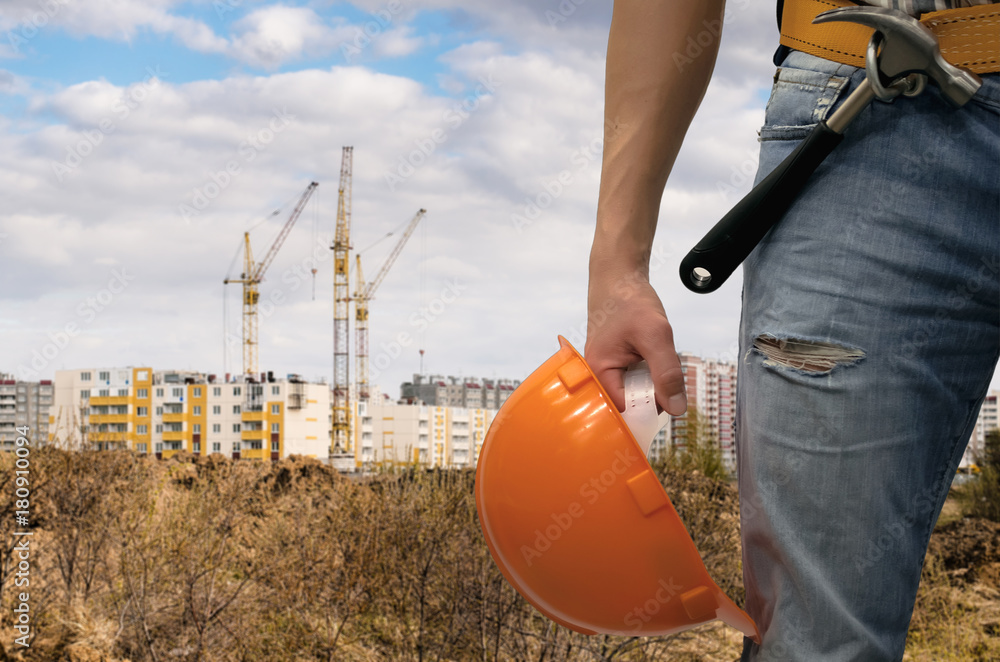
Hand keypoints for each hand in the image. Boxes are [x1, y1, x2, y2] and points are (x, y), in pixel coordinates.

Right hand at [585, 266, 686, 415]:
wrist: (619, 278)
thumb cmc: (630, 301)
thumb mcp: (656, 335)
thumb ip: (667, 373)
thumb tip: (677, 409)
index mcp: (599, 373)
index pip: (625, 410)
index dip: (649, 409)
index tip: (667, 396)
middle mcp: (598, 376)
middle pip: (630, 404)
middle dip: (653, 394)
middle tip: (662, 369)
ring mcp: (607, 370)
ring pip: (636, 392)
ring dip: (653, 381)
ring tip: (654, 356)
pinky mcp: (616, 364)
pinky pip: (636, 380)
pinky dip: (649, 372)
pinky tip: (650, 355)